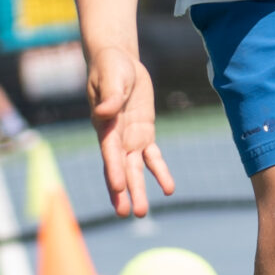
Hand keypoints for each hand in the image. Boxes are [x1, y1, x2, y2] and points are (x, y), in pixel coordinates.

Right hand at [89, 44, 174, 216]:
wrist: (119, 62)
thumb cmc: (110, 67)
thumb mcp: (112, 76)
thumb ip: (111, 95)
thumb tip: (106, 111)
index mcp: (105, 125)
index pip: (110, 152)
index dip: (113, 169)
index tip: (118, 187)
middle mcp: (116, 138)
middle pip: (120, 169)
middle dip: (124, 192)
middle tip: (128, 213)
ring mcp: (130, 139)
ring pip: (134, 170)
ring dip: (138, 190)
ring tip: (141, 213)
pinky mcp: (144, 135)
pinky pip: (153, 157)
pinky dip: (160, 173)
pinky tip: (169, 189)